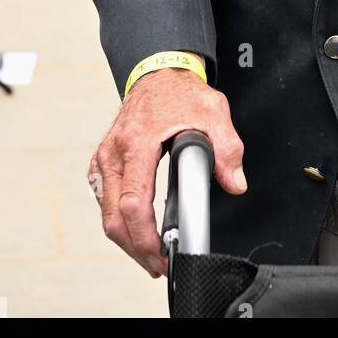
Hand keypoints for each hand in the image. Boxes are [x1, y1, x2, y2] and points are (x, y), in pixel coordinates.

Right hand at [87, 68, 245, 277]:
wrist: (159, 72)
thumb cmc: (180, 91)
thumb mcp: (214, 112)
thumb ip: (227, 149)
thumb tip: (235, 182)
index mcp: (137, 142)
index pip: (133, 203)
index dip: (145, 237)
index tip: (162, 253)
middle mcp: (114, 151)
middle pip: (114, 217)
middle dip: (135, 248)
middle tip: (159, 264)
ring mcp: (105, 157)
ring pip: (106, 213)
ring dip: (126, 239)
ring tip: (151, 253)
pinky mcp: (103, 161)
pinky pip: (104, 200)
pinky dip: (118, 220)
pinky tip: (136, 229)